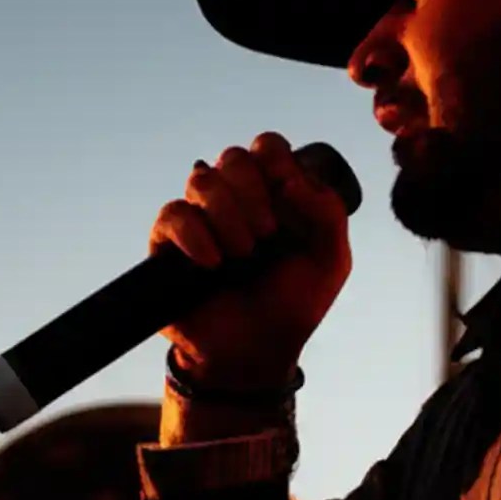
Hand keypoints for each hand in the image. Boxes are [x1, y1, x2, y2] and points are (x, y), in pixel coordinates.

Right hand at [150, 132, 351, 390]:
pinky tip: (214, 263)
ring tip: (242, 256)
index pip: (267, 147)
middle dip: (254, 192)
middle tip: (267, 236)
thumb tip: (288, 174)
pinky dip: (196, 235)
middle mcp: (235, 200)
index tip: (287, 194)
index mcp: (275, 195)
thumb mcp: (331, 259)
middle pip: (233, 157)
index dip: (276, 160)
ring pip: (202, 179)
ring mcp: (200, 219)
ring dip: (229, 215)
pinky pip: (173, 214)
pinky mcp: (168, 244)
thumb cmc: (294, 304)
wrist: (255, 352)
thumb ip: (327, 211)